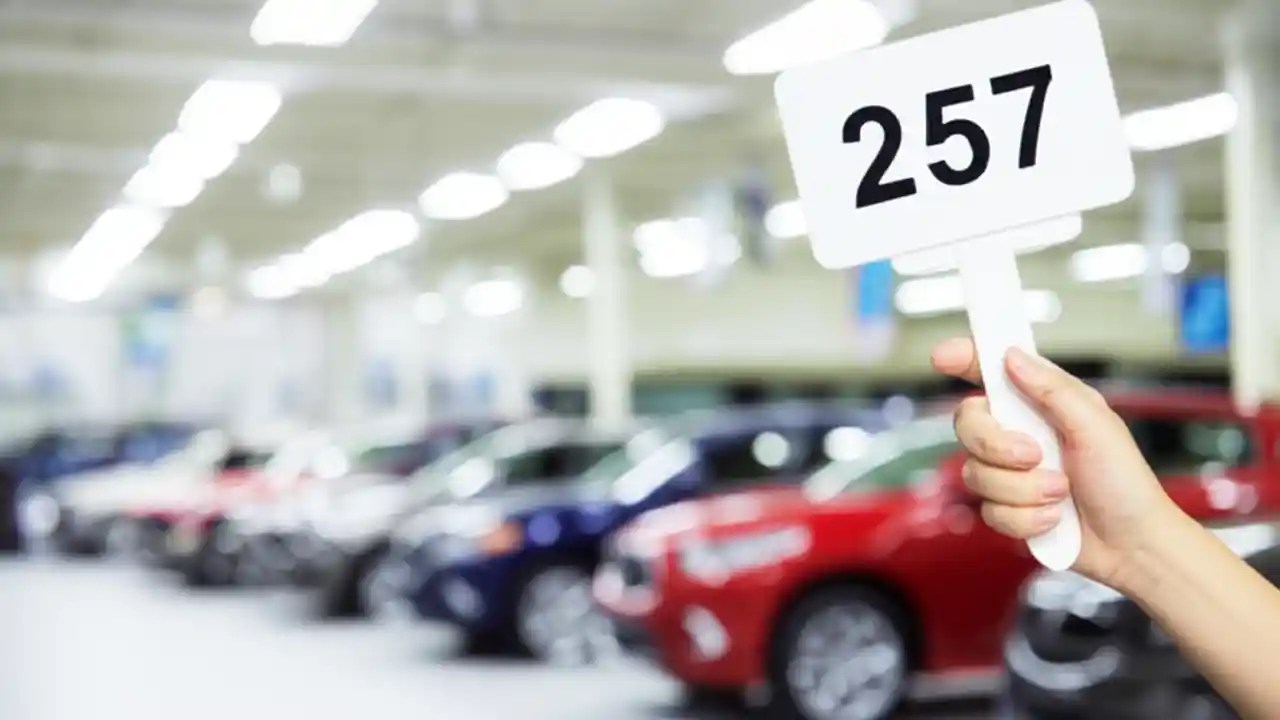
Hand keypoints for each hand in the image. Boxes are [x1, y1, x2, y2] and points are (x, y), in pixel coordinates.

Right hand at [932, 338, 1181, 588]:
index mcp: (1040, 404)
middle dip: (997, 446)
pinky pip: (990, 511)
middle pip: (967, 425)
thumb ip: (1053, 389)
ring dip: (1023, 490)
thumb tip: (1012, 356)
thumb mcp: (1097, 425)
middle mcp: (1017, 434)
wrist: (1132, 545)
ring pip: (976, 474)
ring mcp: (1008, 474)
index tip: (945, 356)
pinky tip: (1053, 518)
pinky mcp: (1006, 509)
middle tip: (1035, 455)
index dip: (965, 358)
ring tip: (1060, 493)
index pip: (992, 373)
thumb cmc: (1125, 484)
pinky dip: (1026, 519)